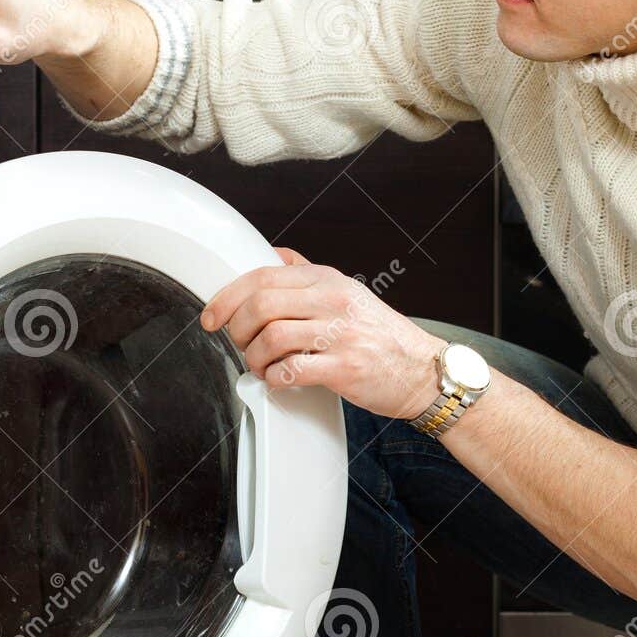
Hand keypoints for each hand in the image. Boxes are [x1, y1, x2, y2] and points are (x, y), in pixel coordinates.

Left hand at [202, 248, 445, 417]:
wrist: (423, 371)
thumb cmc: (382, 337)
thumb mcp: (348, 292)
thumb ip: (310, 274)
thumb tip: (274, 255)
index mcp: (328, 280)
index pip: (262, 277)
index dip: (227, 297)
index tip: (212, 316)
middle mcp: (333, 301)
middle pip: (260, 306)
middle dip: (238, 330)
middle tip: (242, 345)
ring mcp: (340, 334)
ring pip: (270, 339)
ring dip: (255, 358)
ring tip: (263, 366)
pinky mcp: (344, 368)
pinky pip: (291, 371)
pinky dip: (275, 379)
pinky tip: (280, 380)